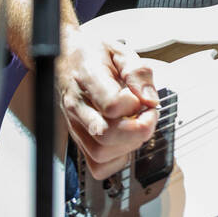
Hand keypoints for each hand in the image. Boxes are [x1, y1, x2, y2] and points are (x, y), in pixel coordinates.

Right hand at [56, 29, 160, 179]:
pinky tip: (125, 140)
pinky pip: (96, 165)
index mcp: (88, 78)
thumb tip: (150, 100)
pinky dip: (116, 159)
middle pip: (107, 135)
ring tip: (137, 125)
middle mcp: (77, 105)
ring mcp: (75, 125)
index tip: (145, 99)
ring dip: (129, 144)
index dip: (135, 105)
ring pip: (101, 153)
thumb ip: (138, 72)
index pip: (112, 104)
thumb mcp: (120, 50)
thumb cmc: (94, 54)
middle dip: (138, 129)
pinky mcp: (78, 138)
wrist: (68, 57)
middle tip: (148, 114)